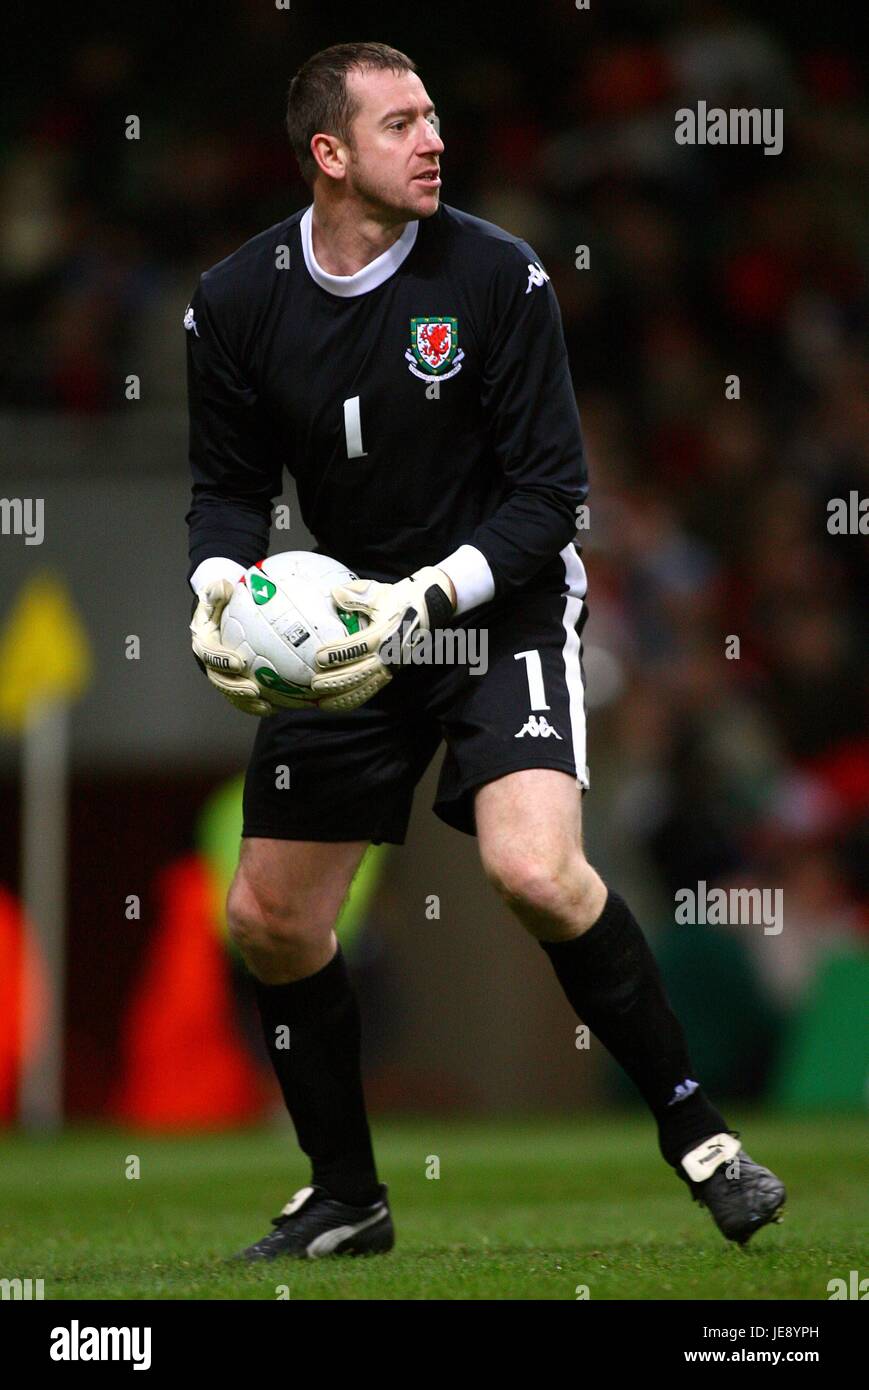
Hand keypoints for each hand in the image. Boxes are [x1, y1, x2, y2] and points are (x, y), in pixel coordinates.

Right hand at [190, 577, 273, 716]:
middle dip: (235, 689)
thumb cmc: (222, 603)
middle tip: (254, 690)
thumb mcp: (217, 593)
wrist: (220, 615)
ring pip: (232, 694)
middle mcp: (210, 662)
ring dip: (247, 702)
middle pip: (219, 680)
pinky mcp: (233, 683)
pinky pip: (244, 699)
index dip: (222, 660)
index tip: (240, 662)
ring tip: (267, 705)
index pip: (208, 654)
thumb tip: (223, 586)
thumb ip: (218, 591)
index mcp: (204, 641)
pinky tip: (277, 708)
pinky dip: (257, 705)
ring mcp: (221, 674)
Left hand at [311, 566, 455, 711]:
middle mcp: (390, 653)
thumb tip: (334, 593)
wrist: (430, 607)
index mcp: (386, 633)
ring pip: (366, 687)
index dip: (339, 653)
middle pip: (361, 673)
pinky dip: (353, 699)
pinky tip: (336, 704)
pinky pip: (371, 689)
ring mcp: (393, 665)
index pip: (360, 646)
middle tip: (315, 685)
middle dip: (336, 681)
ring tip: (321, 703)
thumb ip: (357, 594)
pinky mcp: (393, 671)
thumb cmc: (401, 597)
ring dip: (343, 697)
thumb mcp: (379, 591)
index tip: (319, 657)